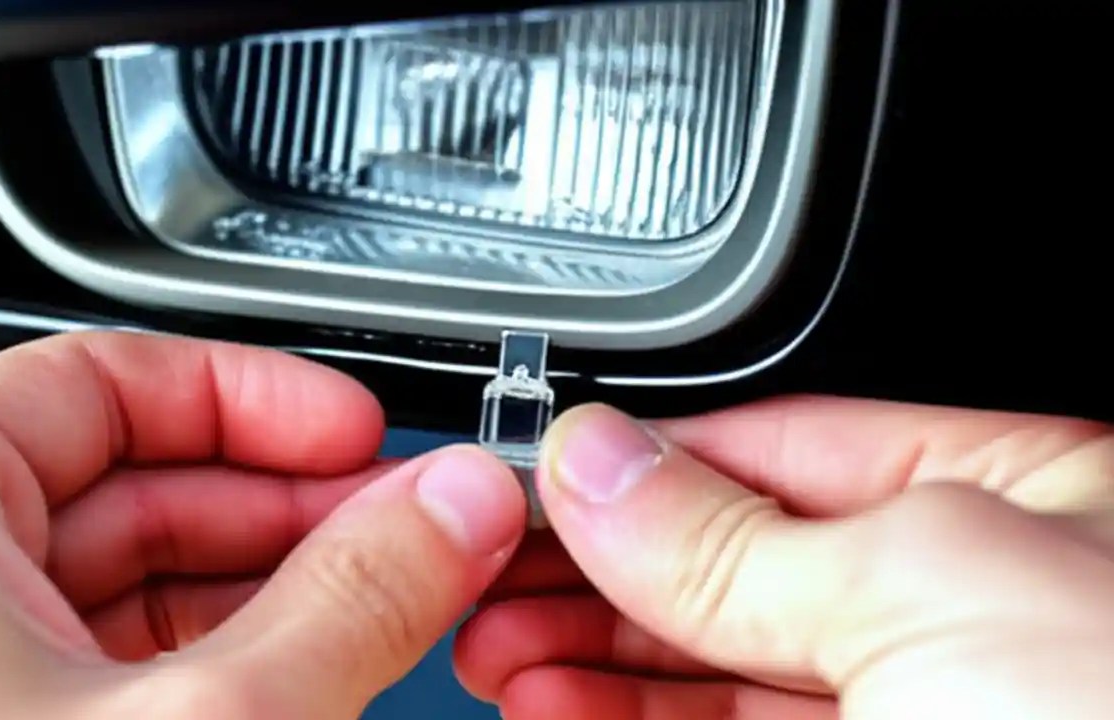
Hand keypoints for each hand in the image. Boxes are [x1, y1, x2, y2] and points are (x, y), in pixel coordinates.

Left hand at [0, 331, 526, 718]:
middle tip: (408, 523)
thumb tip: (451, 507)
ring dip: (267, 584)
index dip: (248, 394)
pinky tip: (309, 669)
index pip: (99, 380)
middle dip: (286, 501)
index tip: (354, 428)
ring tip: (386, 597)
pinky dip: (215, 660)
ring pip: (125, 583)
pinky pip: (107, 668)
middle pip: (128, 481)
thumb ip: (355, 593)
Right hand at [455, 397, 1113, 718]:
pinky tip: (559, 714)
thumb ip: (741, 534)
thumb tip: (605, 462)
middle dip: (598, 572)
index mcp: (1016, 504)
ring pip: (717, 672)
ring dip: (593, 661)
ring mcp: (919, 714)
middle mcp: (967, 611)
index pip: (780, 450)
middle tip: (488, 581)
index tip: (534, 486)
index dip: (643, 464)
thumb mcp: (931, 592)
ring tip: (499, 654)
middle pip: (732, 565)